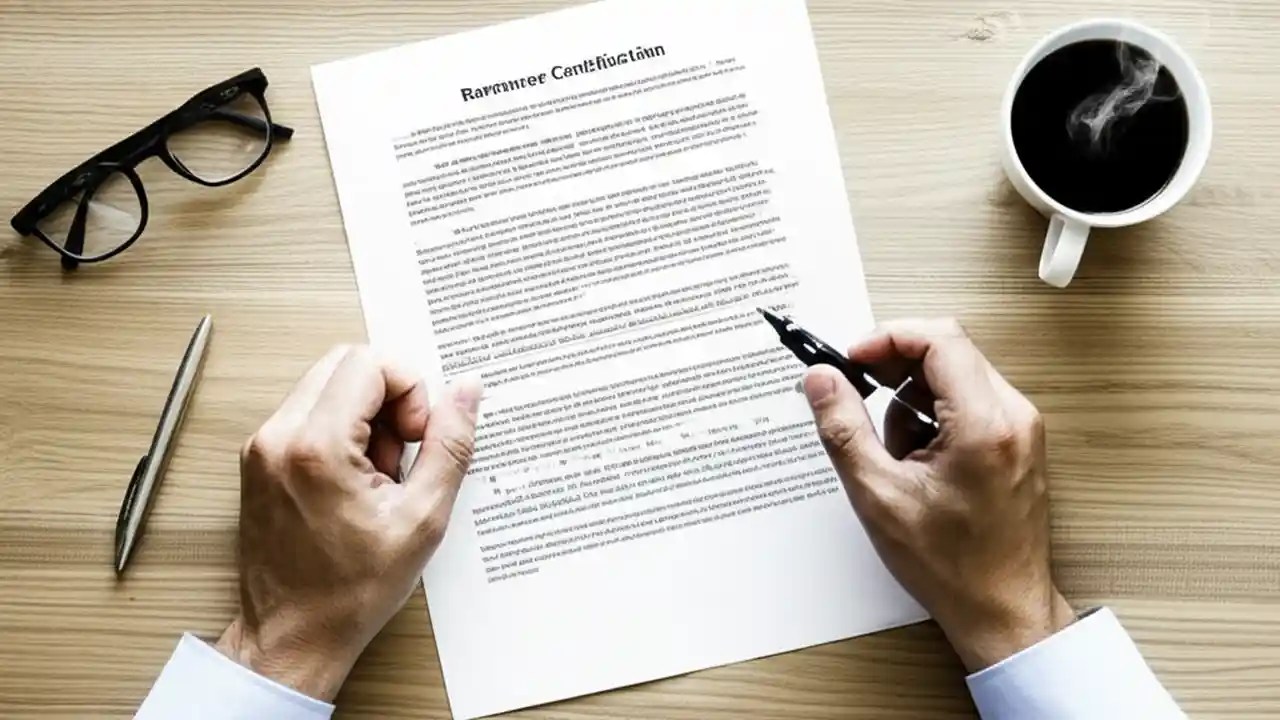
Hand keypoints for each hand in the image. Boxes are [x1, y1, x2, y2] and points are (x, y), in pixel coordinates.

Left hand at [214, 345, 482, 700]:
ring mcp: (262, 446)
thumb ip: (450, 445)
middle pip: (346, 364)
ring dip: (366, 414)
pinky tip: (358, 480)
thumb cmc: (350, 591)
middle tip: (405, 449)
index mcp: (316, 447)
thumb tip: (466, 392)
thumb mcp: (422, 519)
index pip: (369, 363)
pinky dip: (342, 430)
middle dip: (389, 396)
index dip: (410, 389)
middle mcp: (278, 437)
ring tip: (381, 474)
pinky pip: (309, 412)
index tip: (418, 435)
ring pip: (328, 385)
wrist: (292, 635)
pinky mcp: (258, 458)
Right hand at [802, 318, 1072, 671]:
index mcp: (985, 424)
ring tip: (897, 455)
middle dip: (896, 370)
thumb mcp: (878, 495)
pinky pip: (970, 402)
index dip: (888, 338)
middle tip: (860, 397)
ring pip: (956, 377)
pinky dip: (935, 418)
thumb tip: (820, 379)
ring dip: (914, 400)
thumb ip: (843, 428)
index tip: (853, 359)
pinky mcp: (1018, 441)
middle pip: (949, 352)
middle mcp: (1013, 416)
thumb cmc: (950, 565)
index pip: (940, 340)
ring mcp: (1021, 428)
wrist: (1001, 609)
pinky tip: (917, 462)